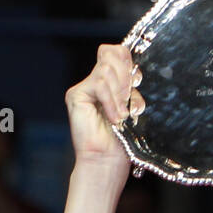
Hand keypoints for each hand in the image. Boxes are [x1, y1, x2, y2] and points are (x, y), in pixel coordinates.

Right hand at [65, 44, 142, 171]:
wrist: (107, 161)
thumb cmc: (122, 140)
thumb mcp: (133, 106)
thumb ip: (131, 85)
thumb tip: (136, 70)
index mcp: (110, 82)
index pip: (117, 52)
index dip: (128, 61)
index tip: (136, 84)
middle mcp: (95, 81)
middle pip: (112, 53)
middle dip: (126, 76)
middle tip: (128, 101)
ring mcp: (84, 88)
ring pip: (106, 69)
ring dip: (119, 93)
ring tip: (122, 114)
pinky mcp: (75, 95)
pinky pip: (99, 84)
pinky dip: (111, 101)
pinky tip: (114, 118)